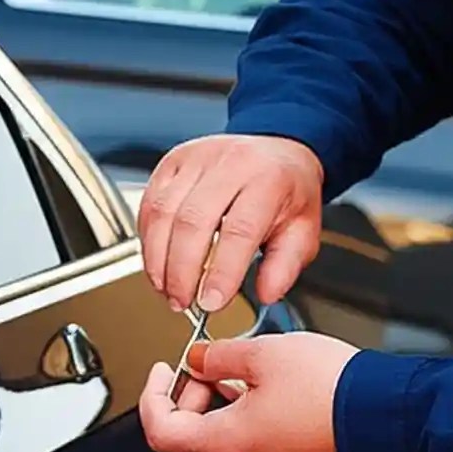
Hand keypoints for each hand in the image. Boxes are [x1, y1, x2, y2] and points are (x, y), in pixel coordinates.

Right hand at [138, 134, 323, 311]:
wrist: (275, 149)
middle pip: (192, 221)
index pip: (238, 230)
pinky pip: (149, 203)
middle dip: (181, 271)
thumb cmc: (286, 189)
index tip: (211, 302)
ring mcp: (196, 159)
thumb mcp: (304, 229)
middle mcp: (229, 163)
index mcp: (267, 179)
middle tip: (183, 302)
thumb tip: (266, 293)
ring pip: (163, 212)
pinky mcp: (172, 161)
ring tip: (167, 289)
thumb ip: (286, 265)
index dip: (220, 272)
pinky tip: (157, 262)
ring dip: (158, 260)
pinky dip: (148, 239)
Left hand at [138, 333, 360, 451]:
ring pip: (226, 438)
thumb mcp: (265, 353)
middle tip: (205, 365)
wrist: (391, 419)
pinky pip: (257, 441)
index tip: (164, 371)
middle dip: (190, 395)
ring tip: (243, 368)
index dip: (153, 397)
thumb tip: (199, 358)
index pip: (161, 432)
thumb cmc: (334, 392)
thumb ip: (221, 355)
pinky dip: (249, 413)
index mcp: (230, 442)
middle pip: (192, 437)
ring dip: (221, 403)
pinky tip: (271, 385)